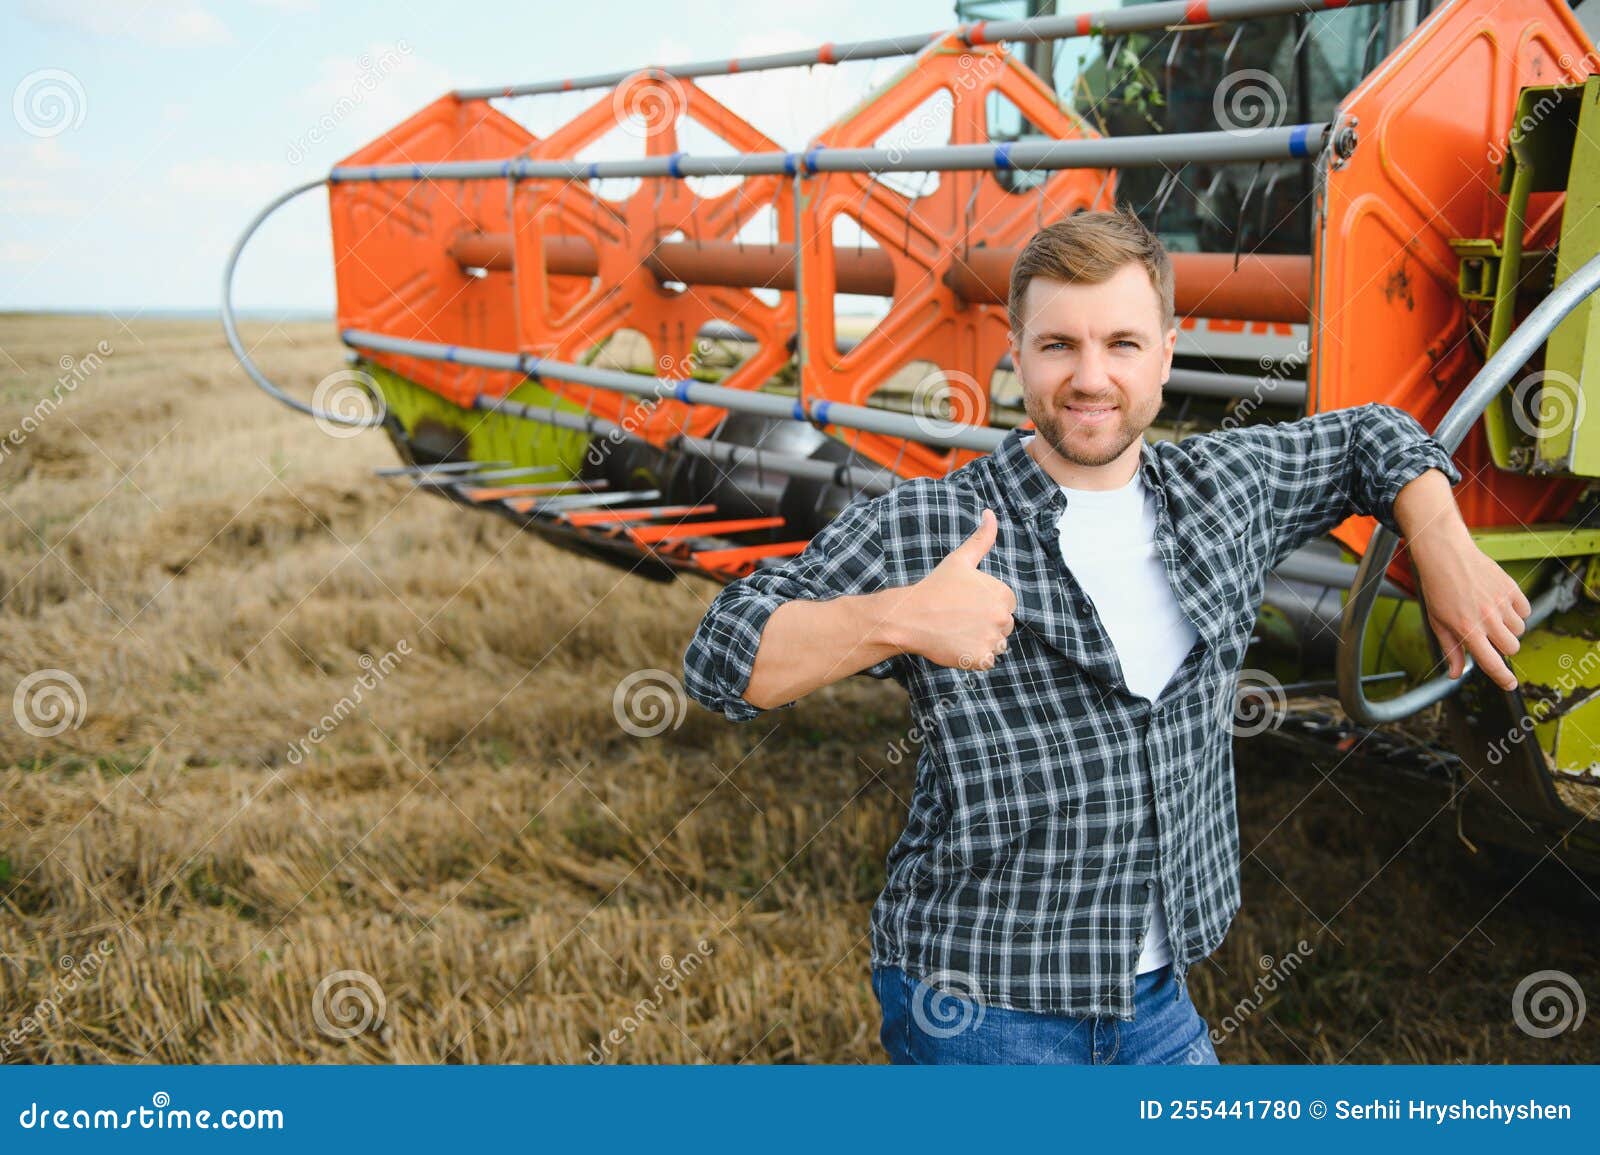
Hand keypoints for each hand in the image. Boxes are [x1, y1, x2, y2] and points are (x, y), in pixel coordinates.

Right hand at [887, 508, 1017, 669]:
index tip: (966, 604)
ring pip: (996, 645)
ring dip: (981, 643)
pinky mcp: (980, 659)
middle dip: (985, 625)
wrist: (910, 616)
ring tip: (957, 632)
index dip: (986, 606)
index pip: (1006, 606)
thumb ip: (982, 538)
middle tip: (958, 619)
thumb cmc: (935, 587)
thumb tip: (991, 513)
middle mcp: (1002, 617)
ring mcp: (992, 640)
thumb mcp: (960, 560)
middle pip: (1003, 627)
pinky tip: (957, 646)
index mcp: (1003, 594)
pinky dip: (974, 658)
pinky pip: (986, 662)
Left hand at [1410, 530, 1531, 691]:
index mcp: (1466, 629)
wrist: (1446, 555)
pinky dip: (1517, 612)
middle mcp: (1486, 618)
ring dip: (1509, 629)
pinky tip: (1500, 604)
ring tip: (1491, 615)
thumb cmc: (1438, 589)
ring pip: (1519, 630)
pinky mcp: (1512, 588)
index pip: (1491, 662)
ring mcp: (1501, 602)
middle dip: (1503, 648)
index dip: (1502, 678)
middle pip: (1511, 648)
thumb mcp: (1437, 623)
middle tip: (1488, 636)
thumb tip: (1456, 675)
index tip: (1509, 685)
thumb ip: (1451, 650)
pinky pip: (1526, 611)